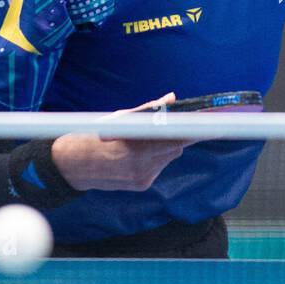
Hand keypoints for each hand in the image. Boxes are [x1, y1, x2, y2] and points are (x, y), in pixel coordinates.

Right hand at [50, 92, 200, 191]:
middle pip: (175, 146)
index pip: (174, 137)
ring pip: (169, 156)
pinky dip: (157, 156)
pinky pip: (159, 166)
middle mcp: (141, 165)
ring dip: (167, 144)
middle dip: (181, 133)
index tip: (210, 122)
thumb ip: (148, 110)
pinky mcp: (143, 185)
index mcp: (135, 146)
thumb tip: (172, 98)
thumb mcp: (119, 117)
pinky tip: (142, 151)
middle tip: (187, 121)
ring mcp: (143, 177)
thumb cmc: (95, 134)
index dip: (193, 130)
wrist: (73, 166)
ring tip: (150, 136)